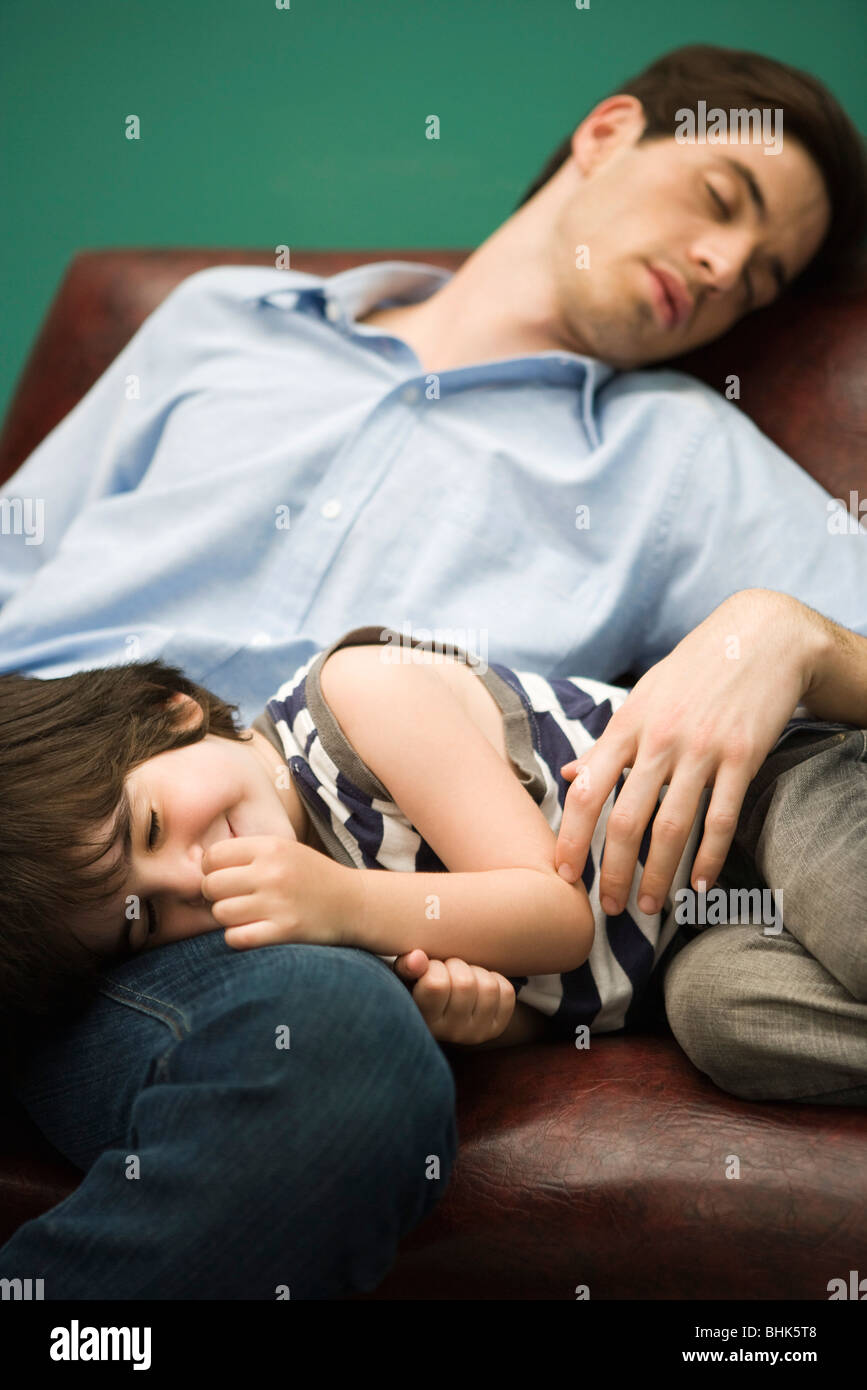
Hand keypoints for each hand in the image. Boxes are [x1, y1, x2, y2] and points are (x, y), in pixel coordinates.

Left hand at [201, 836, 351, 949]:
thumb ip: (248, 852)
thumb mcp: (285, 850)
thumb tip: (202, 864)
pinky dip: (238, 937)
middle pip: (211, 885)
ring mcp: (278, 903)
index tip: (224, 877)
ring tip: (246, 915)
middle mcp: (272, 872)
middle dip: (215, 895)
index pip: (213, 856)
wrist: (353, 903)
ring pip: (221, 913)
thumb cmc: (312, 876)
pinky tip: (252, 931)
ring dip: (228, 918)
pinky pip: (236, 937)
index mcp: (271, 847)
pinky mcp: (284, 931)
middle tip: (232, 898)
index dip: (211, 869)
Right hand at [392, 949, 515, 1043]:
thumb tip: (417, 958)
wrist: (442, 1005)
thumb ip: (407, 966)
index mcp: (424, 1020)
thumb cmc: (419, 984)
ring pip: (488, 987)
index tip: (429, 968)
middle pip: (465, 984)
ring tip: (462, 975)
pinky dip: (494, 979)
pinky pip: (506, 992)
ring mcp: (476, 1032)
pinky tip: (477, 984)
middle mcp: (450, 1033)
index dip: (435, 967)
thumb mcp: (406, 975)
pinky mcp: (496, 1027)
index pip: (436, 985)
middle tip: (447, 969)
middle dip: (456, 966)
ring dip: (476, 971)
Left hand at [555, 589, 821, 914]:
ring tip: (647, 907)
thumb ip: (607, 743)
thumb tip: (570, 776)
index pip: (588, 791)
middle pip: (625, 820)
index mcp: (628, 726)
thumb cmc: (693, 671)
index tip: (563, 874)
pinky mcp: (742, 755)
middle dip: (611, 871)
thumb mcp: (643, 698)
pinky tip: (698, 886)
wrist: (759, 636)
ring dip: (657, 876)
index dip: (571, 837)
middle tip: (607, 907)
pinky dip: (708, 858)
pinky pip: (721, 818)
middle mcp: (660, 740)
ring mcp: (702, 749)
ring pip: (672, 827)